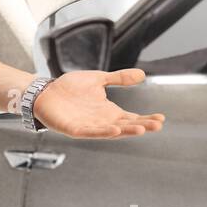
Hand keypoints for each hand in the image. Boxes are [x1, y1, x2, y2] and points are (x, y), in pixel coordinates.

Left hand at [32, 68, 164, 138]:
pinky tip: (115, 130)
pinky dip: (103, 132)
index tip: (161, 118)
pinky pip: (91, 132)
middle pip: (125, 126)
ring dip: (126, 131)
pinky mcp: (74, 129)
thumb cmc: (70, 88)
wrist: (45, 92)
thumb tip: (142, 75)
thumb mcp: (98, 79)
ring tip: (141, 129)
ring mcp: (88, 126)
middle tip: (157, 125)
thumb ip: (118, 78)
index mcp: (108, 111)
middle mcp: (101, 121)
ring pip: (111, 131)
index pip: (131, 117)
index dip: (146, 119)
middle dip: (141, 125)